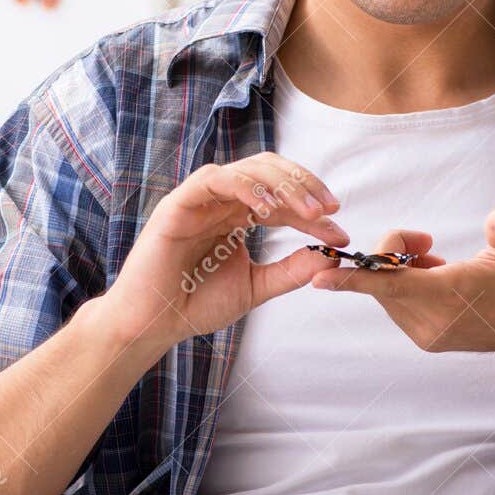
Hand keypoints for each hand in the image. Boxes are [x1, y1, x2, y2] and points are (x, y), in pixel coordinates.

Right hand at [97, 154, 353, 358]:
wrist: (154, 324)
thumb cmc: (194, 304)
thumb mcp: (255, 287)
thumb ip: (289, 271)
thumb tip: (330, 257)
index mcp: (236, 215)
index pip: (282, 198)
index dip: (313, 209)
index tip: (339, 232)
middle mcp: (220, 201)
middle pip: (269, 171)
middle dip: (304, 185)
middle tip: (330, 210)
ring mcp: (199, 199)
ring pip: (247, 169)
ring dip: (284, 185)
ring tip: (309, 212)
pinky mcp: (178, 204)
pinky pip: (214, 180)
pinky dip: (246, 188)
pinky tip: (269, 209)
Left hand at [310, 209, 494, 362]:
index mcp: (455, 294)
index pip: (393, 284)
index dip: (354, 278)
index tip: (318, 276)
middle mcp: (436, 321)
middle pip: (385, 279)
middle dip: (393, 253)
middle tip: (426, 241)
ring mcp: (430, 335)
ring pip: (388, 291)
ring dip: (399, 268)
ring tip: (437, 258)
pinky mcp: (428, 340)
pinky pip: (397, 304)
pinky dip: (404, 283)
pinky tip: (434, 274)